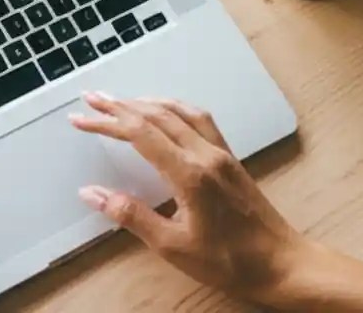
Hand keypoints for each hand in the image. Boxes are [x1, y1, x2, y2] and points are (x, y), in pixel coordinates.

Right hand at [71, 93, 304, 304]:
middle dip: (120, 104)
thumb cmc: (230, 262)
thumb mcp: (173, 246)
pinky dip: (174, 108)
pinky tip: (165, 112)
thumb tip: (91, 193)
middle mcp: (206, 154)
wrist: (282, 264)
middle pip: (157, 115)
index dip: (106, 122)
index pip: (140, 134)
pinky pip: (199, 119)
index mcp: (190, 174)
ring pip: (179, 111)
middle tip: (92, 98)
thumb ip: (130, 215)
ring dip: (147, 101)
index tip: (80, 119)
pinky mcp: (230, 159)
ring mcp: (221, 153)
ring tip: (121, 100)